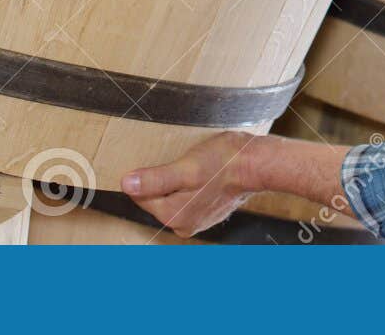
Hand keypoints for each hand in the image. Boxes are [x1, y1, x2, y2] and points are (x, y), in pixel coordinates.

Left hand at [121, 131, 258, 237]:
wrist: (257, 164)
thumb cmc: (224, 163)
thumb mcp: (187, 167)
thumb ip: (156, 179)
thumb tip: (127, 184)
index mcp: (174, 216)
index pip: (142, 196)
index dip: (146, 175)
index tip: (158, 159)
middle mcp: (183, 224)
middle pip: (156, 198)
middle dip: (160, 179)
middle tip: (174, 159)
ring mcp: (196, 219)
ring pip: (172, 197)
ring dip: (174, 181)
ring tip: (187, 163)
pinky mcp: (207, 210)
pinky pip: (187, 197)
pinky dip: (188, 184)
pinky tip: (198, 171)